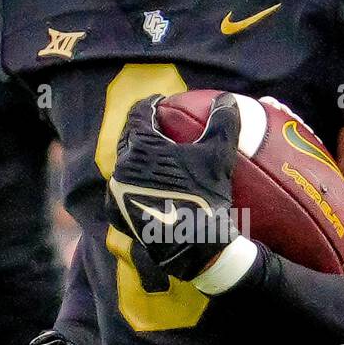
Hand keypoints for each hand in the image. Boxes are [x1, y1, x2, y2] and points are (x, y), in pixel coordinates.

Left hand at [107, 92, 245, 284]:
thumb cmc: (205, 197)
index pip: (139, 113)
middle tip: (156, 126)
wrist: (192, 245)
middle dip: (140, 128)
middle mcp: (122, 166)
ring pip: (123, 164)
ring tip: (152, 157)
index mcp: (141, 146)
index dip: (150, 103)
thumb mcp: (219, 156)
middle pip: (128, 138)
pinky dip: (132, 183)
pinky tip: (144, 185)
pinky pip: (120, 190)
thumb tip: (227, 99)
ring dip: (135, 156)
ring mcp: (116, 192)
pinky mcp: (117, 213)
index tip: (161, 102)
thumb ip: (222, 122)